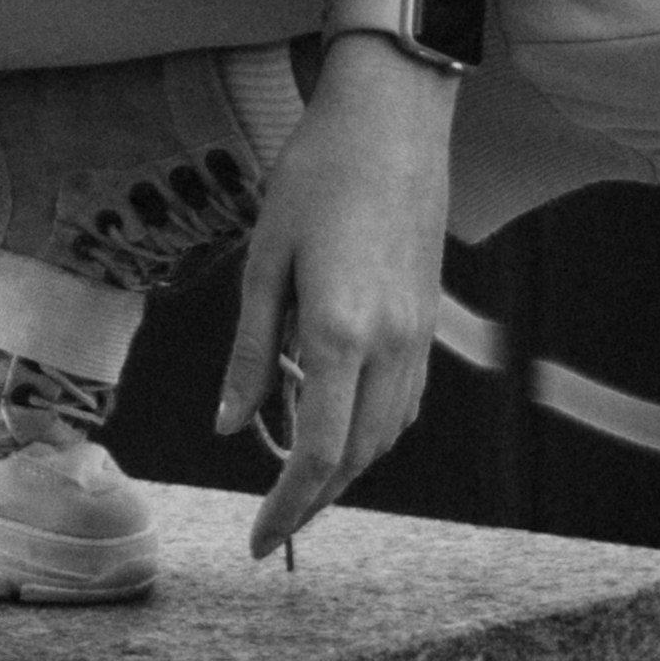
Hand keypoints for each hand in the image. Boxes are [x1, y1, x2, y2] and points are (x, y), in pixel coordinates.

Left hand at [216, 31, 457, 559]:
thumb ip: (250, 351)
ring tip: (297, 482)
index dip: (285, 508)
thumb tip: (229, 426)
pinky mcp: (430, 322)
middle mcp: (389, 346)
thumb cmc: (317, 175)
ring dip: (344, 470)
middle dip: (313, 502)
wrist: (393, 119)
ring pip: (386, 437)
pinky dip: (372, 432)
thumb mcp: (266, 261)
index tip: (257, 541)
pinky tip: (341, 425)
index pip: (315, 453)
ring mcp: (418, 336)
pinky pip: (405, 403)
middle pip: (355, 458)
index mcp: (340, 333)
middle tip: (271, 526)